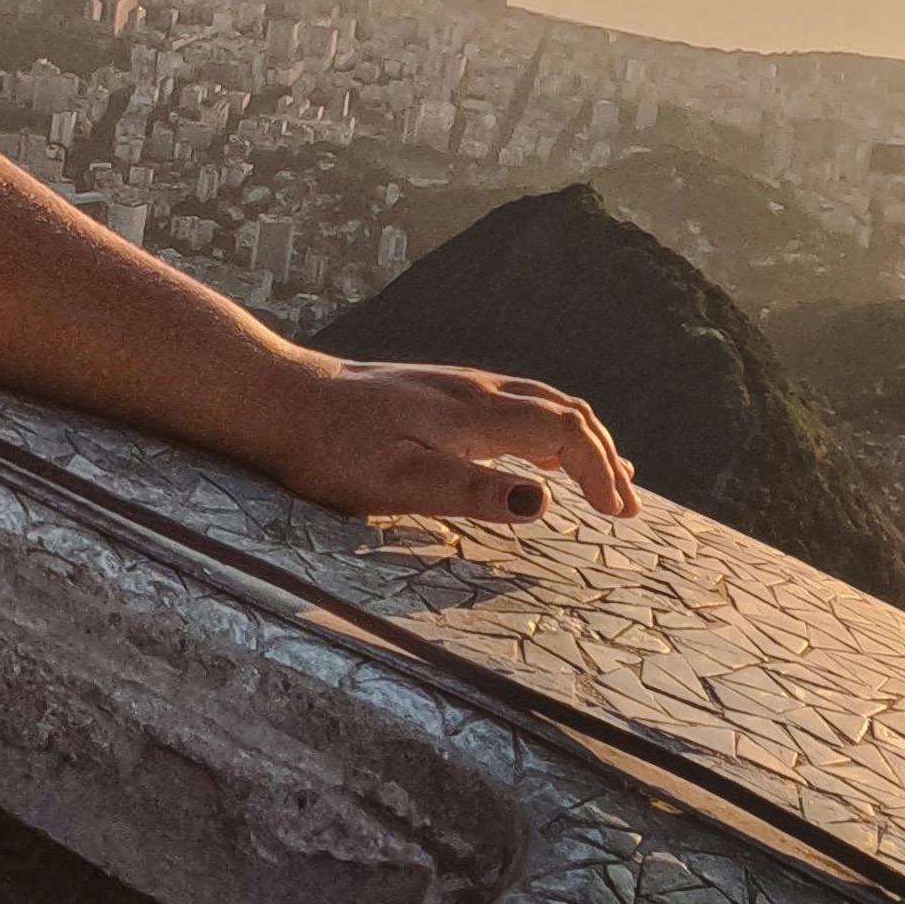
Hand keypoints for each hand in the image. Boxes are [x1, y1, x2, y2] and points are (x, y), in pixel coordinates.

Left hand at [237, 354, 633, 532]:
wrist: (278, 399)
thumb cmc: (330, 451)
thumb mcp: (397, 483)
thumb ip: (471, 492)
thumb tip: (544, 503)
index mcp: (475, 414)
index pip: (566, 432)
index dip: (601, 472)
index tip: (618, 516)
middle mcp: (473, 390)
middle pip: (564, 411)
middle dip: (603, 456)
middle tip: (626, 507)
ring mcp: (454, 386)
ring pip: (541, 402)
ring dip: (581, 440)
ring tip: (606, 478)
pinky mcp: (434, 393)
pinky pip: (513, 404)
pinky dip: (547, 430)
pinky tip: (538, 454)